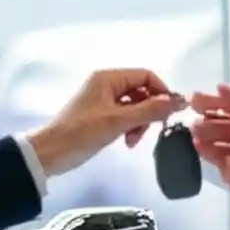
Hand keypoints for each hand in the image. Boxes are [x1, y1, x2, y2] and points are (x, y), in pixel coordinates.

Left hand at [27, 68, 185, 176]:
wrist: (49, 154)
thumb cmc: (81, 133)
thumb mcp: (119, 121)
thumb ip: (151, 109)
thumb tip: (179, 101)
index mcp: (108, 78)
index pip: (146, 76)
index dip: (161, 92)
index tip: (168, 113)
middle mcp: (106, 84)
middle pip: (142, 91)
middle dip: (149, 110)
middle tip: (147, 130)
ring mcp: (103, 100)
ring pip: (135, 106)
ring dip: (140, 122)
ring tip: (133, 139)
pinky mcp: (100, 115)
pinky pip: (125, 116)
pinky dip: (130, 127)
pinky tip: (126, 141)